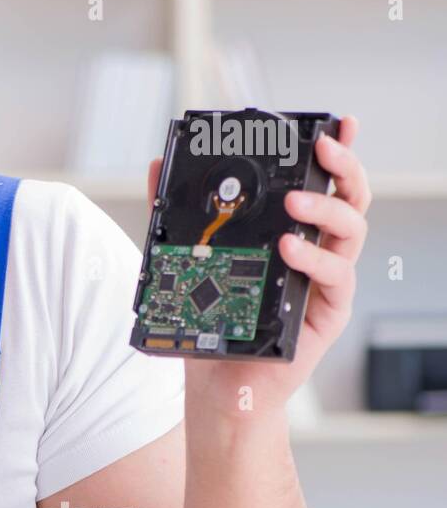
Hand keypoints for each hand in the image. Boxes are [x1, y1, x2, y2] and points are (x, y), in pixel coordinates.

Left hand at [145, 115, 371, 416]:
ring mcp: (325, 280)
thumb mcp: (189, 256)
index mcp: (294, 231)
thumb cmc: (214, 320)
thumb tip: (156, 165)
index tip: (335, 122)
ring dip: (326, 209)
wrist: (220, 384)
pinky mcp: (326, 312)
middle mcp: (317, 250)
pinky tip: (290, 247)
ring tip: (295, 202)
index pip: (321, 183)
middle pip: (349, 197)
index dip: (334, 152)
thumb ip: (176, 211)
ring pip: (351, 231)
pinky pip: (335, 278)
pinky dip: (314, 259)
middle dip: (342, 166)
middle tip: (322, 147)